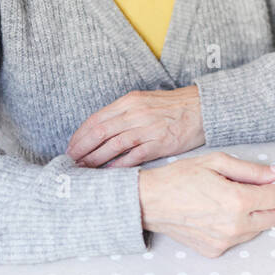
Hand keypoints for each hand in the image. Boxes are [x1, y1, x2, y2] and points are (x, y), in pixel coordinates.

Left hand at [67, 87, 203, 167]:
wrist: (203, 108)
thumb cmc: (174, 106)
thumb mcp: (145, 101)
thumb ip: (124, 113)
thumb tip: (102, 130)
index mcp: (129, 102)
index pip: (96, 119)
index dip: (80, 135)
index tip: (71, 147)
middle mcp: (135, 113)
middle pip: (100, 133)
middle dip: (81, 149)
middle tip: (71, 162)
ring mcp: (147, 128)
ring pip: (113, 146)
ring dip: (95, 159)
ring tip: (84, 169)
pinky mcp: (160, 143)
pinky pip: (133, 156)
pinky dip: (118, 166)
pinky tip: (108, 173)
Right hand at [138, 153, 274, 256]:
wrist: (151, 201)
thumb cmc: (181, 178)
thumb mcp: (217, 162)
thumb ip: (252, 170)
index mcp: (238, 201)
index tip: (273, 183)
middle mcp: (234, 226)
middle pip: (273, 218)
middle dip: (267, 203)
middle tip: (250, 191)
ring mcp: (224, 241)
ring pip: (257, 230)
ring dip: (252, 217)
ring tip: (229, 201)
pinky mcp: (214, 250)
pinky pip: (237, 239)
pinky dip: (235, 228)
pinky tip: (217, 215)